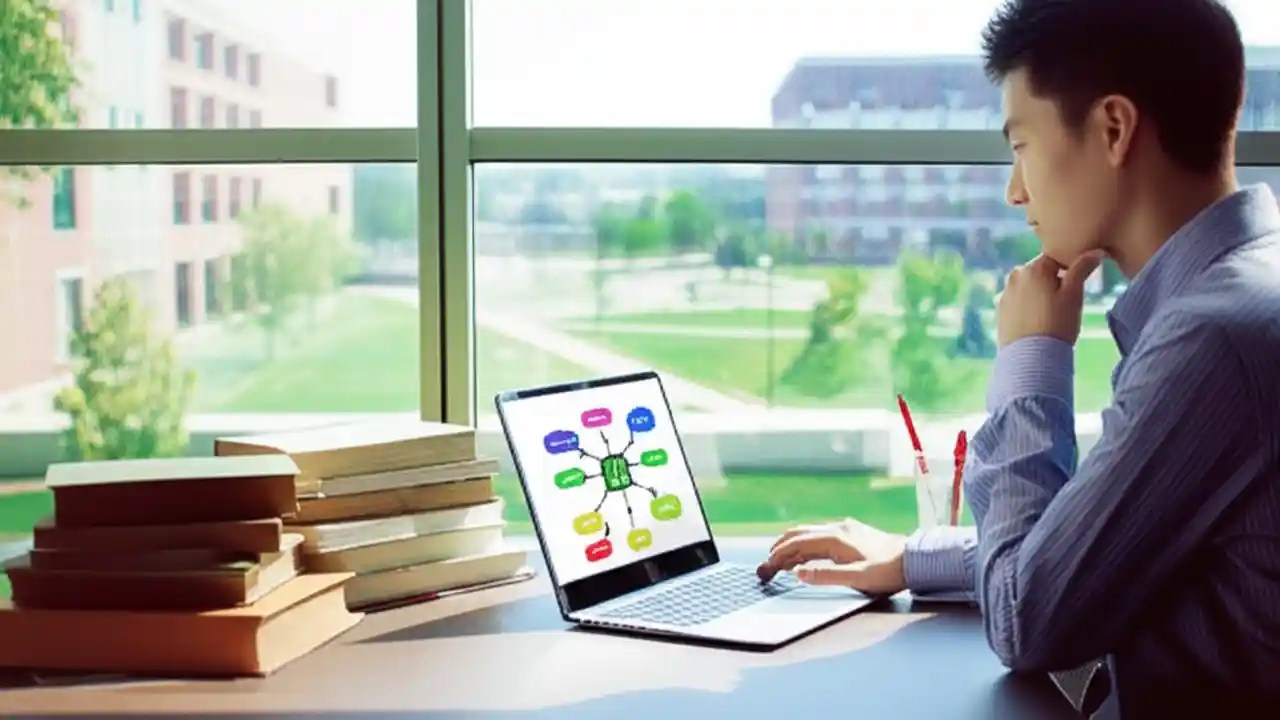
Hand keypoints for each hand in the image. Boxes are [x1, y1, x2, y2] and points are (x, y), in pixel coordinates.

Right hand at [756, 518, 907, 594]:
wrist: (916, 560)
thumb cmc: (888, 571)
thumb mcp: (857, 579)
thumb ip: (825, 576)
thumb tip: (798, 573)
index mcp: (835, 539)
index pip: (797, 543)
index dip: (778, 554)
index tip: (766, 566)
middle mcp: (838, 529)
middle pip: (800, 533)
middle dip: (781, 546)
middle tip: (769, 561)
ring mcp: (846, 529)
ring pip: (811, 533)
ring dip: (794, 545)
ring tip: (783, 559)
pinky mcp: (854, 532)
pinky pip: (822, 535)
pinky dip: (808, 543)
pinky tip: (810, 554)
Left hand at [998, 251, 1104, 346]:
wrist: (1031, 357)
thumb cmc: (1057, 323)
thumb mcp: (1074, 294)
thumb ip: (1082, 268)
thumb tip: (1095, 251)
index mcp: (1032, 268)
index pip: (1056, 259)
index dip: (1069, 272)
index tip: (1075, 289)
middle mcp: (1014, 276)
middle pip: (1040, 274)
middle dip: (1053, 284)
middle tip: (1064, 306)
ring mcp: (1004, 294)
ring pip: (1029, 289)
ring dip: (1039, 296)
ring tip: (1050, 317)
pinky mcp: (1000, 312)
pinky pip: (1019, 304)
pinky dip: (1028, 309)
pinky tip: (1036, 324)